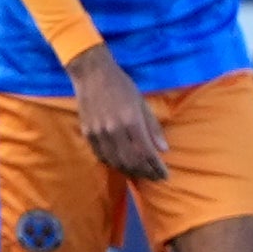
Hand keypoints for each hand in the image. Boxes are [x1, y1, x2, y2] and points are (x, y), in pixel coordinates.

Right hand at [68, 43, 168, 180]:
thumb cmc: (121, 85)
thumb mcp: (142, 103)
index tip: (165, 175)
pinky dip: (113, 163)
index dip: (157, 167)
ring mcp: (98, 132)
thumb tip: (164, 149)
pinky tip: (121, 165)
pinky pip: (101, 155)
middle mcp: (114, 130)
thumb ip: (153, 127)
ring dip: (130, 171)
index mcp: (131, 121)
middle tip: (155, 178)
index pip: (147, 152)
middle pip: (131, 161)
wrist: (92, 74)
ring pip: (115, 161)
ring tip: (140, 174)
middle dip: (146, 172)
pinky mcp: (87, 133)